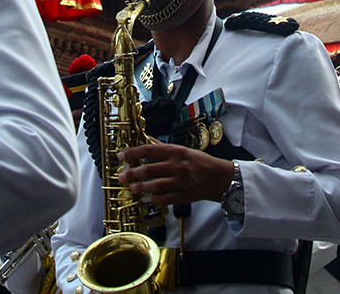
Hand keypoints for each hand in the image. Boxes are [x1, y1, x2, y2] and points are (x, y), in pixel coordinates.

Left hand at [117, 143, 233, 204]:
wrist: (218, 178)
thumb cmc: (200, 162)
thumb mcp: (182, 150)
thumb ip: (163, 147)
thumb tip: (148, 140)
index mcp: (176, 152)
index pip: (149, 150)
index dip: (133, 153)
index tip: (121, 156)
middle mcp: (177, 166)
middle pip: (148, 169)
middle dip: (132, 173)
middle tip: (122, 176)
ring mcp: (180, 182)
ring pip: (154, 186)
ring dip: (140, 187)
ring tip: (132, 187)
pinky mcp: (183, 196)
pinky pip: (163, 199)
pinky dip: (153, 199)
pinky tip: (146, 199)